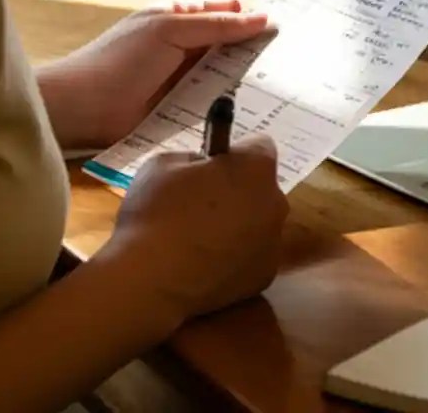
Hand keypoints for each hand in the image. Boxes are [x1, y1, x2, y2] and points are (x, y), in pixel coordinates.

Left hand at [36, 0, 270, 148]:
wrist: (84, 109)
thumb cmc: (120, 60)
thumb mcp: (171, 30)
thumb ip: (218, 25)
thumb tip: (262, 18)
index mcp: (182, 17)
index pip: (230, 11)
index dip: (257, 17)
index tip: (290, 27)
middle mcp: (187, 45)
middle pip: (233, 44)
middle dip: (260, 50)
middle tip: (299, 61)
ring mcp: (186, 77)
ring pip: (228, 75)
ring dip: (249, 81)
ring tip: (287, 88)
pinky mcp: (185, 107)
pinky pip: (216, 102)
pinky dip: (233, 104)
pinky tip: (259, 110)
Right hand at [105, 135, 288, 320]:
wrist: (151, 281)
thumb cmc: (155, 214)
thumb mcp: (163, 165)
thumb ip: (193, 160)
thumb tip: (202, 168)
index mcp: (256, 169)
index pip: (259, 146)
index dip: (233, 154)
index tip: (211, 166)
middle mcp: (276, 203)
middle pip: (261, 189)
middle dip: (238, 191)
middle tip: (201, 205)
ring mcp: (274, 244)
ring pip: (259, 225)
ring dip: (238, 226)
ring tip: (199, 242)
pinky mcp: (265, 277)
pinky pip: (252, 258)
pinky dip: (235, 259)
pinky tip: (204, 267)